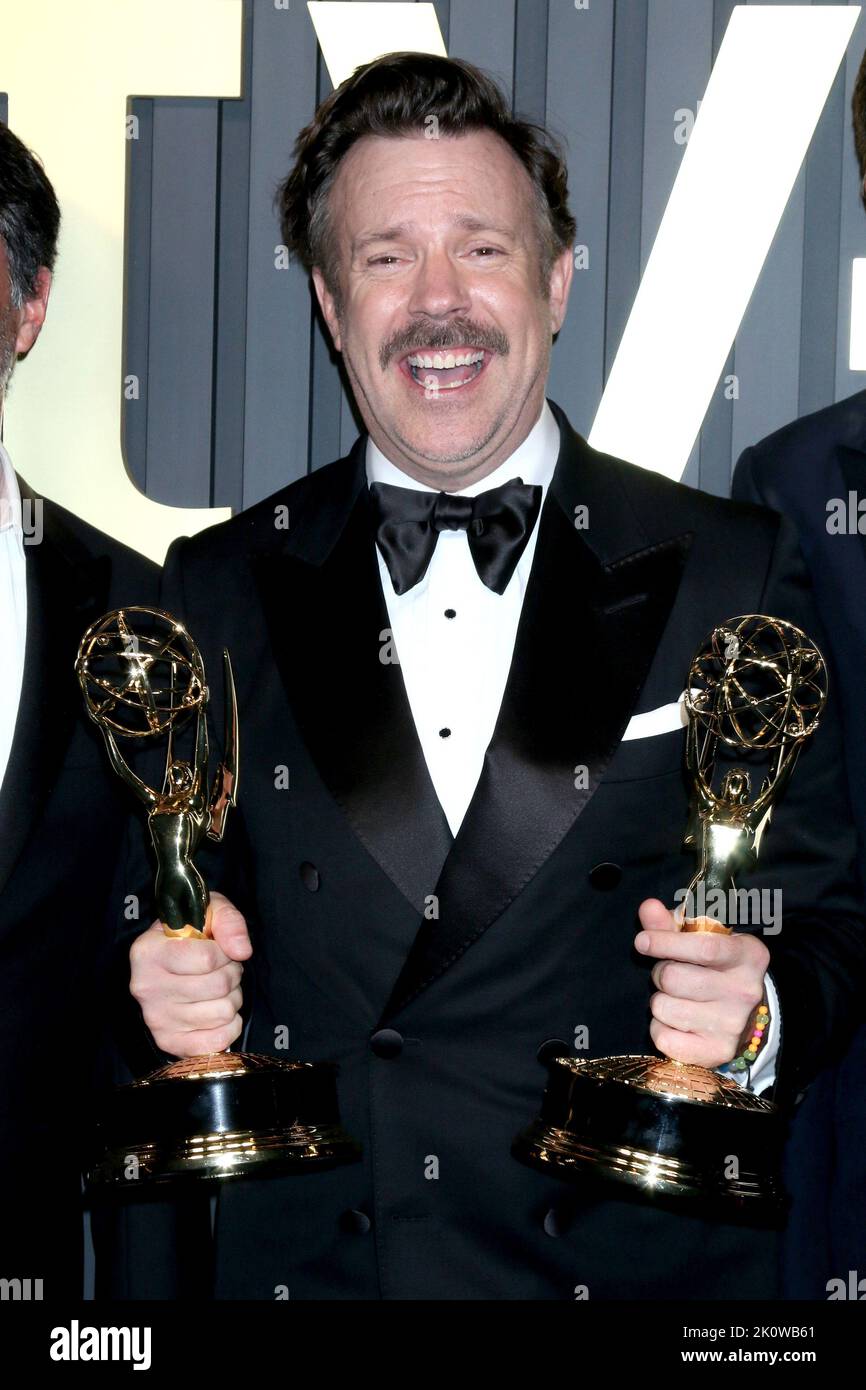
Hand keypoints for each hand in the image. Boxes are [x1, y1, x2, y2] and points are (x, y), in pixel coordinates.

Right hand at [129, 891, 251, 1057]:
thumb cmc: (190, 937)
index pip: (206, 958)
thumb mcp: (208, 913)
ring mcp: (156, 1019)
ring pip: (223, 1012)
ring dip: (232, 999)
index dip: (224, 953)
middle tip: (222, 970)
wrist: (169, 964)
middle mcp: (146, 987)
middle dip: (232, 975)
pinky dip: (230, 1026)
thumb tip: (242, 951)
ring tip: (218, 990)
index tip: (218, 950)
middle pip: (218, 986)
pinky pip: (218, 1041)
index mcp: (148, 952)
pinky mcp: (169, 1042)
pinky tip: (217, 1012)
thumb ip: (228, 921)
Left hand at [635, 898, 768, 1067]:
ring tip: (677, 998)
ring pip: (664, 1007)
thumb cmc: (715, 967)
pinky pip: (663, 1037)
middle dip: (660, 972)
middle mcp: (745, 991)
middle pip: (674, 978)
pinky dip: (659, 1028)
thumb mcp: (700, 938)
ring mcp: (733, 1025)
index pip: (703, 948)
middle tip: (669, 974)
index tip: (642, 941)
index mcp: (748, 955)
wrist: (744, 1014)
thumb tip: (648, 907)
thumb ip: (671, 923)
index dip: (666, 943)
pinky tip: (676, 1021)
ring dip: (659, 1000)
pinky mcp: (718, 1052)